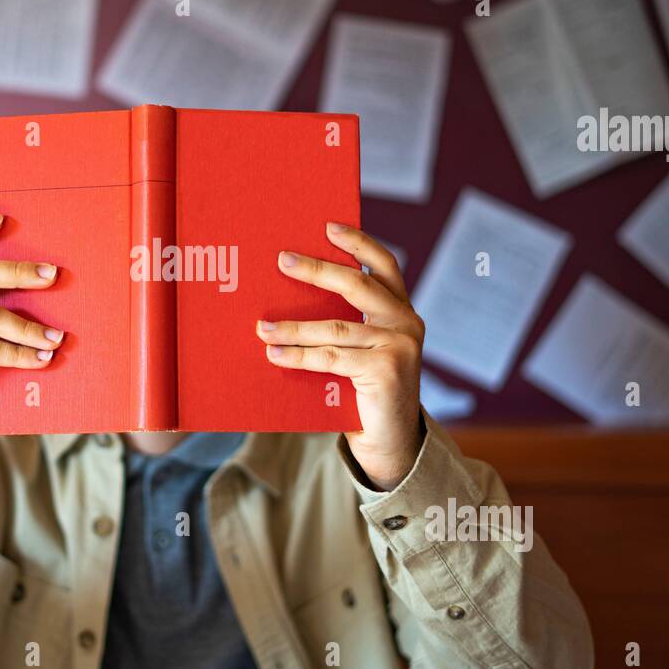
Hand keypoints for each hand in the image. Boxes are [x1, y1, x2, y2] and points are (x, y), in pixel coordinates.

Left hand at [256, 222, 424, 490]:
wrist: (388, 442)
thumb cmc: (364, 392)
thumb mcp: (360, 351)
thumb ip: (343, 325)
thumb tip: (288, 300)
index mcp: (402, 311)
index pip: (384, 266)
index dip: (358, 243)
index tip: (328, 226)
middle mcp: (406, 323)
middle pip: (357, 285)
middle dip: (316, 270)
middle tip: (282, 259)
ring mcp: (399, 345)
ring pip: (335, 327)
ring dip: (293, 326)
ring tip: (262, 326)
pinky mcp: (386, 370)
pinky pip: (331, 357)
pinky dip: (299, 355)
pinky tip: (275, 354)